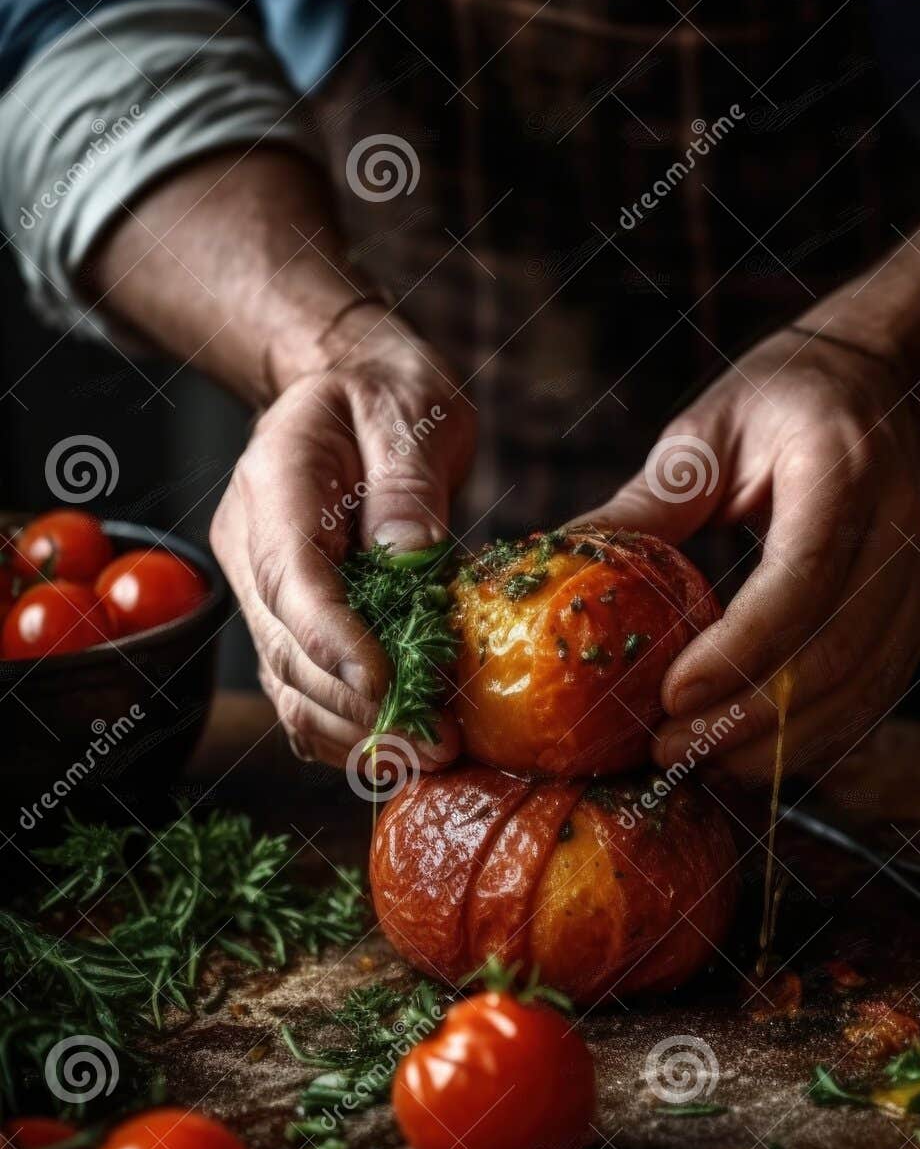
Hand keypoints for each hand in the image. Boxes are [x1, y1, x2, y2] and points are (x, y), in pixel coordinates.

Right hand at [210, 302, 475, 767]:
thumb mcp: (409, 409)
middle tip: (437, 742)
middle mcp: (252, 546)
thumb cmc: (386, 396)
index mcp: (274, 484)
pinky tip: (400, 750)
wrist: (356, 394)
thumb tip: (410, 554)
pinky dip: (346, 731)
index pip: (289, 576)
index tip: (385, 686)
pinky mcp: (288, 623)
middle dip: (358, 706)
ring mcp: (263, 592)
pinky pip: (303, 693)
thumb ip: (408, 480)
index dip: (331, 640)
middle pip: (286, 648)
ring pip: (289, 686)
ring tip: (430, 754)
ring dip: (354, 732)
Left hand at [593, 327, 919, 779]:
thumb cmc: (787, 394)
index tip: (672, 696)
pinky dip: (812, 735)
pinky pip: (873, 694)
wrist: (887, 377)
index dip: (740, 649)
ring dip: (779, 742)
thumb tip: (564, 563)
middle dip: (749, 715)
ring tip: (699, 761)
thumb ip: (649, 506)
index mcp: (843, 467)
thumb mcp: (709, 431)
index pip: (802, 577)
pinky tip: (750, 752)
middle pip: (836, 650)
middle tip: (669, 747)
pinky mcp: (919, 613)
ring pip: (861, 687)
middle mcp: (901, 527)